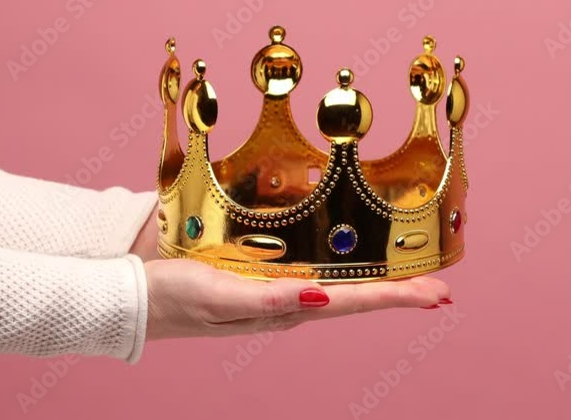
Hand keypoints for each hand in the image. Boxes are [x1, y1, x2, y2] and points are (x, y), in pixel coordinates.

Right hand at [143, 258, 451, 339]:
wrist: (133, 296)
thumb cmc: (174, 299)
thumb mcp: (221, 297)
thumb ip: (270, 300)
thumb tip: (323, 300)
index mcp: (285, 309)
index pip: (354, 302)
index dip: (398, 297)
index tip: (438, 295)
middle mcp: (288, 302)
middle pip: (356, 295)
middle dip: (398, 290)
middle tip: (438, 285)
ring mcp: (275, 291)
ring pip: (338, 284)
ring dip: (374, 280)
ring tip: (407, 274)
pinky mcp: (258, 276)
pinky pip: (311, 272)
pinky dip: (340, 268)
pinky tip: (346, 261)